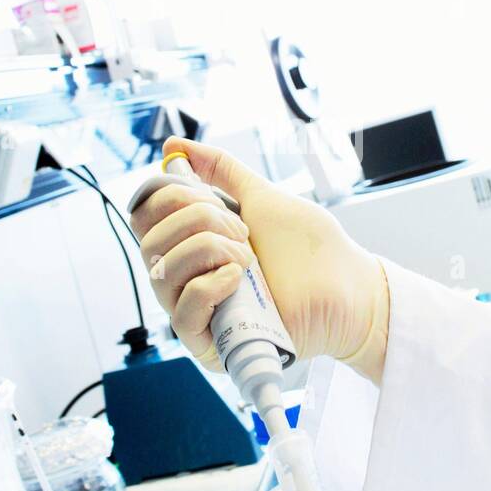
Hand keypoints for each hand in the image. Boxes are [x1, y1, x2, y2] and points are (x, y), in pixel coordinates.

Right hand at [130, 137, 389, 380]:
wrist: (346, 286)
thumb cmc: (310, 247)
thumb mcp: (259, 197)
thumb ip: (218, 170)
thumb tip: (174, 146)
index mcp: (192, 242)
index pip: (144, 218)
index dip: (168, 197)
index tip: (205, 193)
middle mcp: (187, 277)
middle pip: (150, 241)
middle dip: (197, 220)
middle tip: (241, 230)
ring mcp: (197, 312)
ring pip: (161, 272)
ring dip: (208, 249)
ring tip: (248, 257)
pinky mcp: (210, 344)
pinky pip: (182, 312)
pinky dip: (209, 286)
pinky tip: (238, 279)